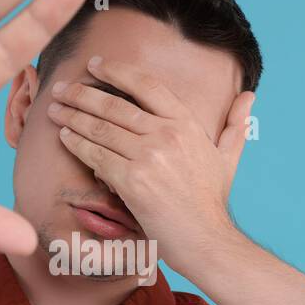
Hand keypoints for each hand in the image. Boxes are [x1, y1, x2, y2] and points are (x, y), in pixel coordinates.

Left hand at [47, 55, 254, 274]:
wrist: (206, 240)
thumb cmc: (212, 202)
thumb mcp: (228, 157)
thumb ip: (235, 124)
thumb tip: (250, 96)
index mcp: (186, 123)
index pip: (146, 84)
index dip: (116, 71)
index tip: (95, 64)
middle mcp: (167, 133)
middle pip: (115, 104)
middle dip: (82, 94)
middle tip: (61, 89)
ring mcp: (148, 156)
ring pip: (101, 128)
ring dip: (73, 116)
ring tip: (55, 109)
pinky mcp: (132, 180)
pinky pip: (96, 155)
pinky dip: (77, 143)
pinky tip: (64, 137)